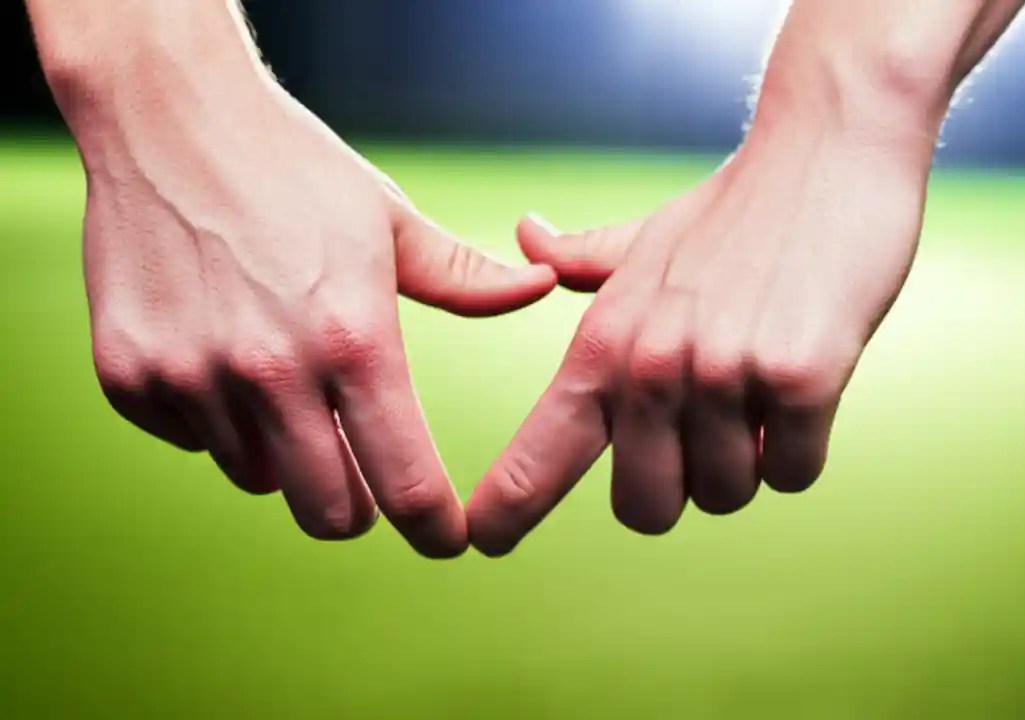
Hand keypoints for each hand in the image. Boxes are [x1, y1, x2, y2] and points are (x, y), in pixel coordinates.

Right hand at [79, 78, 554, 556]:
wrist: (169, 120)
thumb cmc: (296, 171)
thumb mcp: (391, 222)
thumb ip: (467, 280)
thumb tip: (542, 290)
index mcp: (353, 339)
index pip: (405, 483)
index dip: (433, 527)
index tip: (445, 538)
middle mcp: (272, 371)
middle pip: (330, 513)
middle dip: (357, 506)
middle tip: (363, 474)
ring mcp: (192, 378)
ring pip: (258, 477)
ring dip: (282, 451)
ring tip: (282, 376)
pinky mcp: (131, 377)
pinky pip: (192, 442)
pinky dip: (216, 419)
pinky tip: (221, 354)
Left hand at [467, 127, 930, 555]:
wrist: (828, 151)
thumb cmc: (737, 207)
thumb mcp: (647, 238)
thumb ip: (584, 258)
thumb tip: (525, 234)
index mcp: (604, 343)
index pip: (537, 452)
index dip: (506, 508)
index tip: (480, 540)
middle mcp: (651, 365)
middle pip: (646, 510)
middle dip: (682, 485)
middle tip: (713, 426)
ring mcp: (723, 372)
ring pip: (729, 494)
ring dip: (750, 456)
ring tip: (762, 381)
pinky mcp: (799, 378)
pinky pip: (792, 473)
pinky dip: (803, 445)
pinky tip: (806, 380)